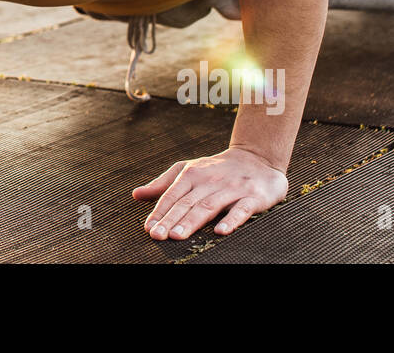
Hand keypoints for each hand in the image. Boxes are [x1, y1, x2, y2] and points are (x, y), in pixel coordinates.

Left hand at [133, 147, 287, 239]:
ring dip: (192, 221)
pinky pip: (241, 210)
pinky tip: (220, 231)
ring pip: (209, 206)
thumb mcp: (188, 170)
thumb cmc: (217, 169)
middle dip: (171, 220)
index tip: (149, 228)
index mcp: (192, 174)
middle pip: (187, 203)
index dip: (160, 212)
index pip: (172, 195)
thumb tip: (136, 194)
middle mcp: (210, 181)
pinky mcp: (252, 197)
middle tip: (157, 235)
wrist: (257, 158)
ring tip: (177, 235)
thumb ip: (163, 184)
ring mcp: (231, 189)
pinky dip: (231, 220)